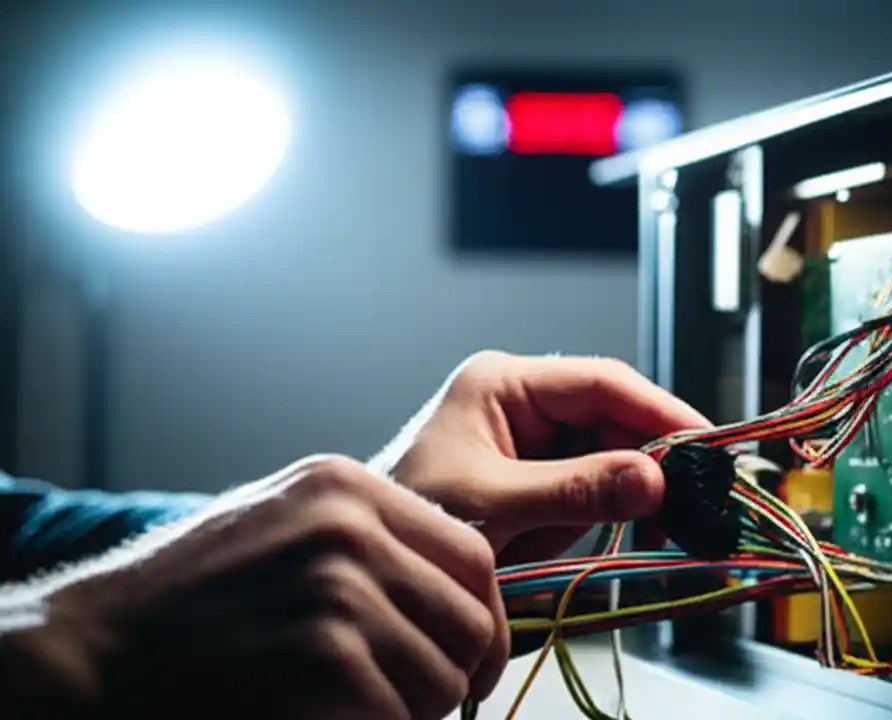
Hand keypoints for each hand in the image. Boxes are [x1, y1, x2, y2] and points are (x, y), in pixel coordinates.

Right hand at [0, 455, 506, 719]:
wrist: (96, 648)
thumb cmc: (188, 597)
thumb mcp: (284, 525)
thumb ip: (370, 538)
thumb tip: (461, 581)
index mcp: (345, 485)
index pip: (472, 553)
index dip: (483, 616)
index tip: (474, 657)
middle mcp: (349, 526)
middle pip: (470, 617)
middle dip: (457, 672)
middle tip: (420, 699)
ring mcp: (337, 589)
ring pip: (444, 676)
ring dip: (417, 710)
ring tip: (366, 708)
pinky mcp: (324, 658)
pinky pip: (399, 715)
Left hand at [373, 352, 708, 564]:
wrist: (374, 571)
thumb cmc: (409, 525)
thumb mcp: (493, 507)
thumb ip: (574, 491)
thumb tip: (654, 480)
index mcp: (504, 383)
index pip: (603, 382)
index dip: (661, 413)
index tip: (705, 448)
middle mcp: (522, 403)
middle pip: (614, 417)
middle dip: (651, 461)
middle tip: (690, 504)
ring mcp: (531, 440)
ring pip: (611, 454)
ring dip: (629, 494)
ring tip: (638, 528)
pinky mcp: (537, 478)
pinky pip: (593, 488)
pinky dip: (607, 514)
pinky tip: (604, 536)